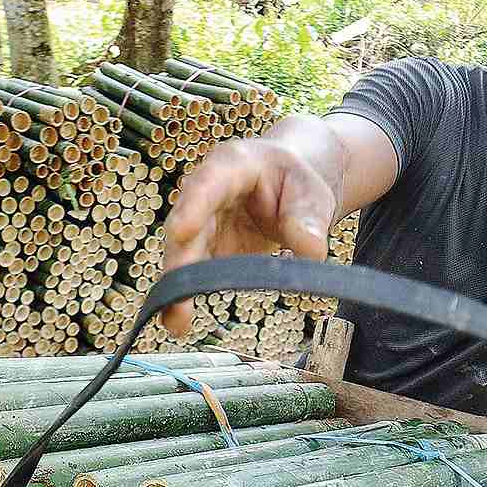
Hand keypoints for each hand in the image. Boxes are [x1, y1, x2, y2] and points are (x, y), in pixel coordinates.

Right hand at [160, 139, 334, 335]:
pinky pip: (190, 272)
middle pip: (187, 225)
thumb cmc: (296, 183)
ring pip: (182, 253)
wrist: (287, 187)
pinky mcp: (204, 248)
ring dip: (177, 287)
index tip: (181, 231)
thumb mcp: (311, 194)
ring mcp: (201, 221)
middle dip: (180, 261)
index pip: (209, 183)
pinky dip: (183, 296)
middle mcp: (206, 192)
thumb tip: (311, 250)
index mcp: (233, 164)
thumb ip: (309, 219)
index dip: (192, 207)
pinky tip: (177, 321)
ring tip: (175, 321)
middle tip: (176, 294)